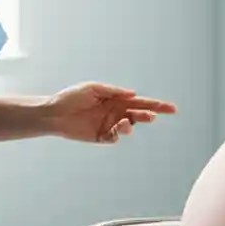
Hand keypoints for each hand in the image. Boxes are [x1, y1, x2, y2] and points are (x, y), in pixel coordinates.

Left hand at [45, 82, 175, 142]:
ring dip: (130, 125)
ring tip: (126, 122)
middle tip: (152, 116)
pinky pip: (115, 137)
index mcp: (116, 99)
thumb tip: (132, 93)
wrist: (53, 113)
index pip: (140, 101)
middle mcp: (115, 112)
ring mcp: (109, 125)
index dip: (157, 105)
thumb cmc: (71, 97)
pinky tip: (116, 129)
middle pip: (139, 114)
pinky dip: (118, 134)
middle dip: (149, 115)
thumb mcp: (92, 88)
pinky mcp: (101, 136)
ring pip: (128, 126)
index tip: (171, 108)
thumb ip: (113, 90)